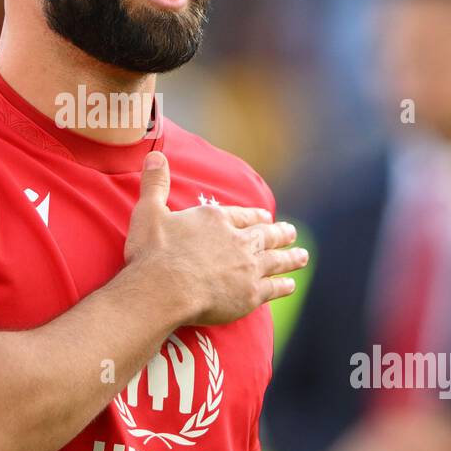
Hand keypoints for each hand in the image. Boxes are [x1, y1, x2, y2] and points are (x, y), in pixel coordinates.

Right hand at [124, 150, 308, 327]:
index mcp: (215, 220)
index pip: (241, 216)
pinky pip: (273, 288)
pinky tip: (290, 284)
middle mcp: (237, 241)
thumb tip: (154, 156)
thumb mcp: (148, 211)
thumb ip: (155, 183)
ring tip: (302, 256)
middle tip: (292, 232)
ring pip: (276, 260)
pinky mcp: (250, 294)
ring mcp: (247, 268)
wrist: (163, 289)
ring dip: (290, 257)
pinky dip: (283, 285)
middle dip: (280, 234)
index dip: (254, 217)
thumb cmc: (153, 252)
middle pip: (265, 236)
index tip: (266, 217)